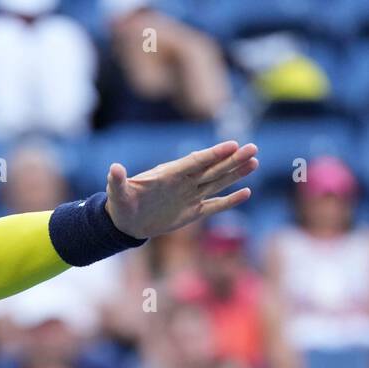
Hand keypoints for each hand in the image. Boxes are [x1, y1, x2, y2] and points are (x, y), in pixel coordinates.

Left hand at [105, 141, 258, 239]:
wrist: (126, 222)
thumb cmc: (121, 204)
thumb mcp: (118, 194)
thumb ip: (118, 181)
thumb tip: (114, 169)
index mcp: (169, 174)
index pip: (195, 162)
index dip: (213, 154)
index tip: (232, 145)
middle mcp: (184, 182)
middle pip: (213, 169)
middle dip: (233, 160)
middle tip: (253, 148)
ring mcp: (190, 196)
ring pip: (217, 182)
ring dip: (236, 173)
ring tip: (254, 161)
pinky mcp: (192, 212)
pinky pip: (214, 205)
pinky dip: (229, 201)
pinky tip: (246, 192)